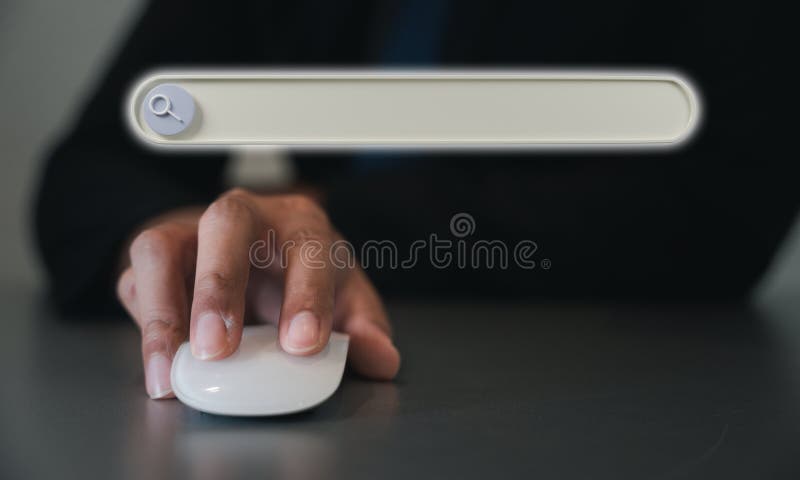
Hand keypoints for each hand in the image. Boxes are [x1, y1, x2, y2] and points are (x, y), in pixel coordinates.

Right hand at [116, 189, 399, 398]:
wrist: (251, 252)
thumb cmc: (299, 272)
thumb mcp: (342, 297)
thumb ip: (362, 326)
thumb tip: (379, 357)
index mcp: (301, 224)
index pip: (308, 248)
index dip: (306, 296)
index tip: (302, 344)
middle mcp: (245, 216)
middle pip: (226, 222)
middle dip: (219, 284)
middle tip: (218, 348)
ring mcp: (193, 230)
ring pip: (163, 246)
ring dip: (165, 308)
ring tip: (174, 366)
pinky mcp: (157, 255)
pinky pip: (136, 279)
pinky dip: (144, 323)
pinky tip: (161, 363)